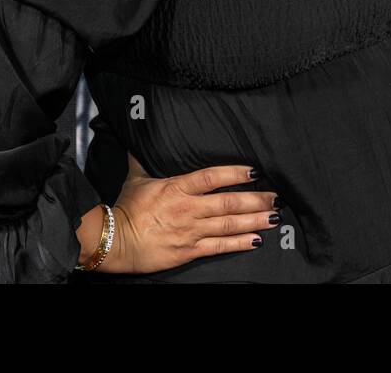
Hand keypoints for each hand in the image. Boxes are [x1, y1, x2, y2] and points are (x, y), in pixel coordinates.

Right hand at [91, 152, 281, 273]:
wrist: (114, 242)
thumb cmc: (126, 209)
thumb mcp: (136, 178)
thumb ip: (143, 159)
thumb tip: (139, 138)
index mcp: (177, 187)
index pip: (212, 176)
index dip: (235, 173)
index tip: (255, 171)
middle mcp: (188, 208)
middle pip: (229, 202)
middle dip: (256, 199)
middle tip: (276, 196)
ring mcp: (190, 230)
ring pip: (229, 224)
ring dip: (255, 220)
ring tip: (274, 216)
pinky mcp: (189, 250)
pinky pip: (220, 246)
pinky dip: (240, 243)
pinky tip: (257, 240)